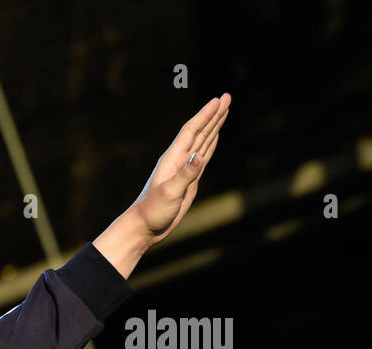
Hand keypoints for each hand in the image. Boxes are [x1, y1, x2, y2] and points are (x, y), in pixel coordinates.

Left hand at [130, 93, 230, 244]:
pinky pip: (203, 156)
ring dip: (214, 125)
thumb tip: (200, 156)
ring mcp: (184, 169)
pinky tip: (214, 136)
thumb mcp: (170, 193)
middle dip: (214, 114)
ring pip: (203, 141)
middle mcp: (179, 160)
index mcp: (173, 159)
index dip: (205, 115)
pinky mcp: (189, 180)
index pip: (192, 131)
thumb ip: (185, 174)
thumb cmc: (152, 211)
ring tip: (224, 110)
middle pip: (199, 131)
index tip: (218, 100)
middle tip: (227, 97)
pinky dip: (210, 144)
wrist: (144, 228)